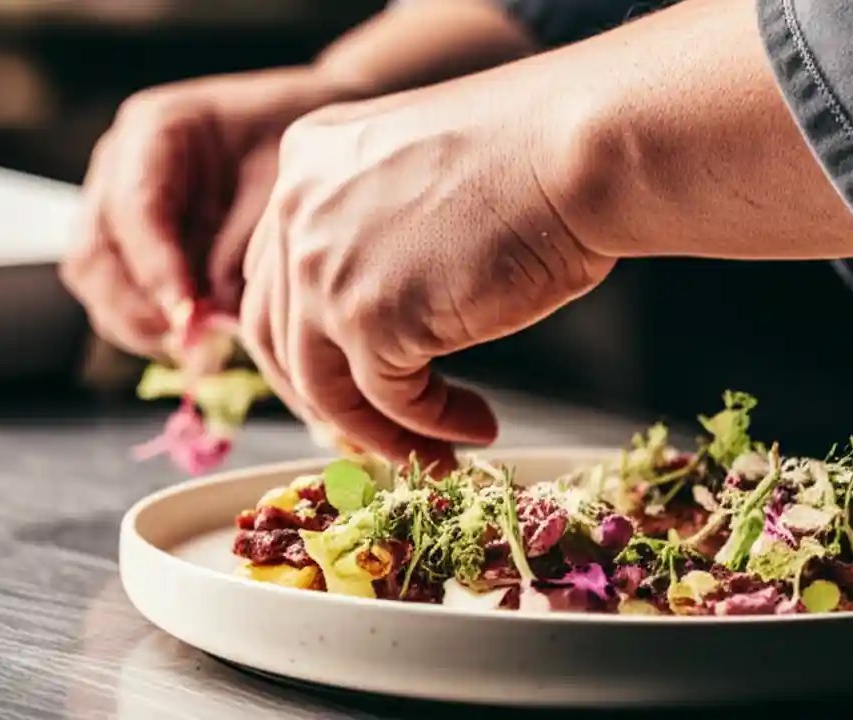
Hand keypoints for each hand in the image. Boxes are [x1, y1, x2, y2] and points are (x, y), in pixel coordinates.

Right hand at [60, 67, 352, 356]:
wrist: (303, 123)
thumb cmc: (295, 144)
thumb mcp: (281, 182)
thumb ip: (243, 242)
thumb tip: (210, 312)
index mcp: (153, 129)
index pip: (135, 211)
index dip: (157, 271)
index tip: (189, 316)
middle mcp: (119, 165)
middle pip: (95, 253)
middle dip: (139, 310)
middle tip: (193, 347)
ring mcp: (115, 201)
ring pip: (95, 280)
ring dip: (140, 324)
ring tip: (196, 351)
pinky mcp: (130, 237)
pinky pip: (118, 289)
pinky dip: (150, 321)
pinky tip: (195, 340)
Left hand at [240, 77, 612, 468]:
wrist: (576, 150)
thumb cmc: (537, 152)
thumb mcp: (426, 172)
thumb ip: (384, 225)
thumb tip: (392, 308)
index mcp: (308, 160)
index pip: (276, 272)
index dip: (309, 339)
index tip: (350, 379)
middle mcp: (297, 211)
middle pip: (279, 336)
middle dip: (327, 398)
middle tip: (379, 431)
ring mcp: (323, 267)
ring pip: (326, 385)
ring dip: (381, 432)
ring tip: (435, 454)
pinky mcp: (368, 318)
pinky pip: (391, 401)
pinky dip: (432, 427)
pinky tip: (476, 427)